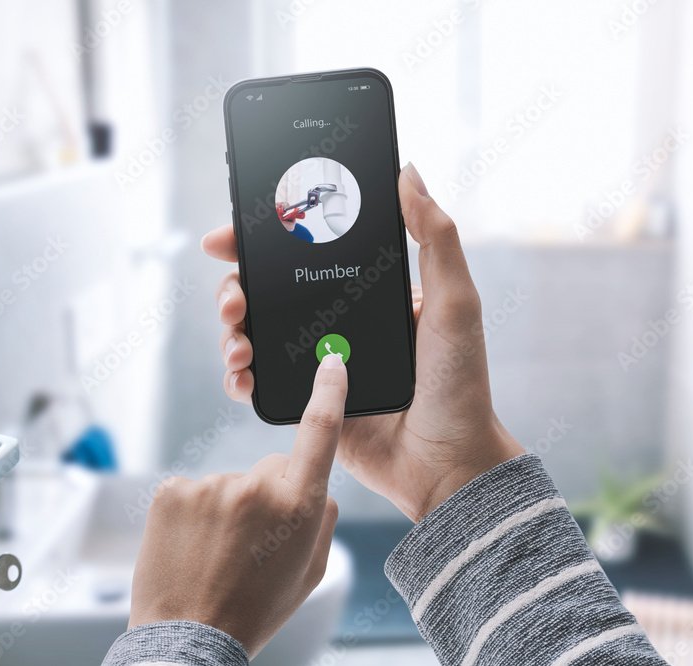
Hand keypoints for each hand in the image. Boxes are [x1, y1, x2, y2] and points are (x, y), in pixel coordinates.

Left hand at [128, 355, 347, 657]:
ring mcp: (210, 485)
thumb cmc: (254, 609)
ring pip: (230, 484)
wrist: (189, 636)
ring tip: (216, 554)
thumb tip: (320, 489)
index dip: (329, 392)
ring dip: (227, 509)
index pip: (319, 433)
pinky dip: (194, 512)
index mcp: (299, 506)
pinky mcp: (173, 490)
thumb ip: (321, 522)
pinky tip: (191, 546)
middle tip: (250, 543)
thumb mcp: (309, 573)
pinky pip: (194, 490)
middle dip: (267, 494)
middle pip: (270, 469)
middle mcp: (255, 487)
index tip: (331, 362)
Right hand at [203, 163, 525, 521]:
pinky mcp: (307, 401)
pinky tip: (239, 377)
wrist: (448, 465)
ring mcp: (318, 363)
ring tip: (236, 343)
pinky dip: (240, 378)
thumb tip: (409, 173)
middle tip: (232, 299)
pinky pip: (262, 383)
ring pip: (256, 334)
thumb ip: (435, 238)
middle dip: (236, 288)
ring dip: (233, 332)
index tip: (231, 235)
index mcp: (365, 292)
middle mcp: (337, 322)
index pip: (305, 253)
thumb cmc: (461, 383)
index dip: (262, 240)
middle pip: (268, 291)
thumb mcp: (455, 303)